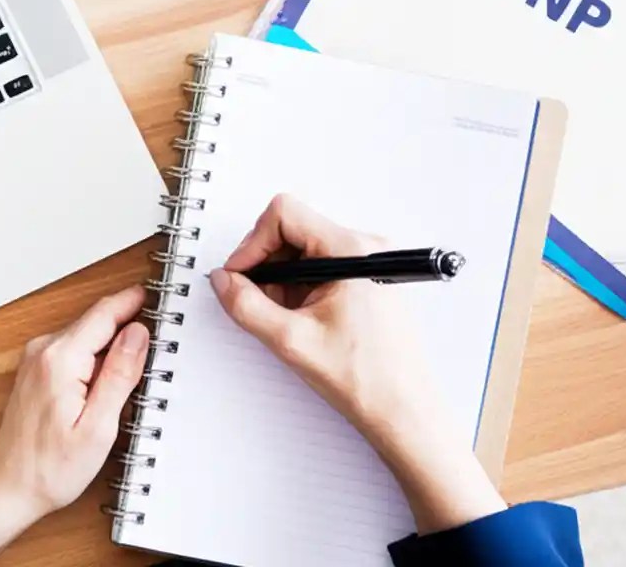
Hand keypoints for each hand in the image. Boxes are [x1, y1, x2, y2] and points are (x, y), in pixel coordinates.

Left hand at [0, 286, 149, 563]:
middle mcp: (43, 351)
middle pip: (96, 321)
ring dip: (111, 346)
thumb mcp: (98, 427)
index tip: (157, 297)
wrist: (9, 488)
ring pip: (85, 336)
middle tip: (156, 344)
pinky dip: (95, 358)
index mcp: (59, 360)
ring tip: (133, 374)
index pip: (104, 313)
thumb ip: (119, 375)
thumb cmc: (48, 469)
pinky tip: (105, 386)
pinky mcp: (35, 370)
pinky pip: (73, 350)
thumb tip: (137, 335)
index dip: (134, 302)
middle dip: (127, 326)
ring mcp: (36, 359)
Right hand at [209, 195, 504, 533]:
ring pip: (304, 251)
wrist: (403, 411)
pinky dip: (299, 290)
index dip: (253, 243)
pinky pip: (319, 269)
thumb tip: (222, 281)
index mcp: (351, 251)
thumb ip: (246, 305)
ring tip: (284, 319)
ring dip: (282, 280)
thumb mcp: (291, 340)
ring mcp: (367, 264)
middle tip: (256, 301)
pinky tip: (302, 322)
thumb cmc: (365, 378)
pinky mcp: (366, 281)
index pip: (285, 214)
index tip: (240, 275)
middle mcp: (364, 248)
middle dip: (265, 264)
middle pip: (293, 230)